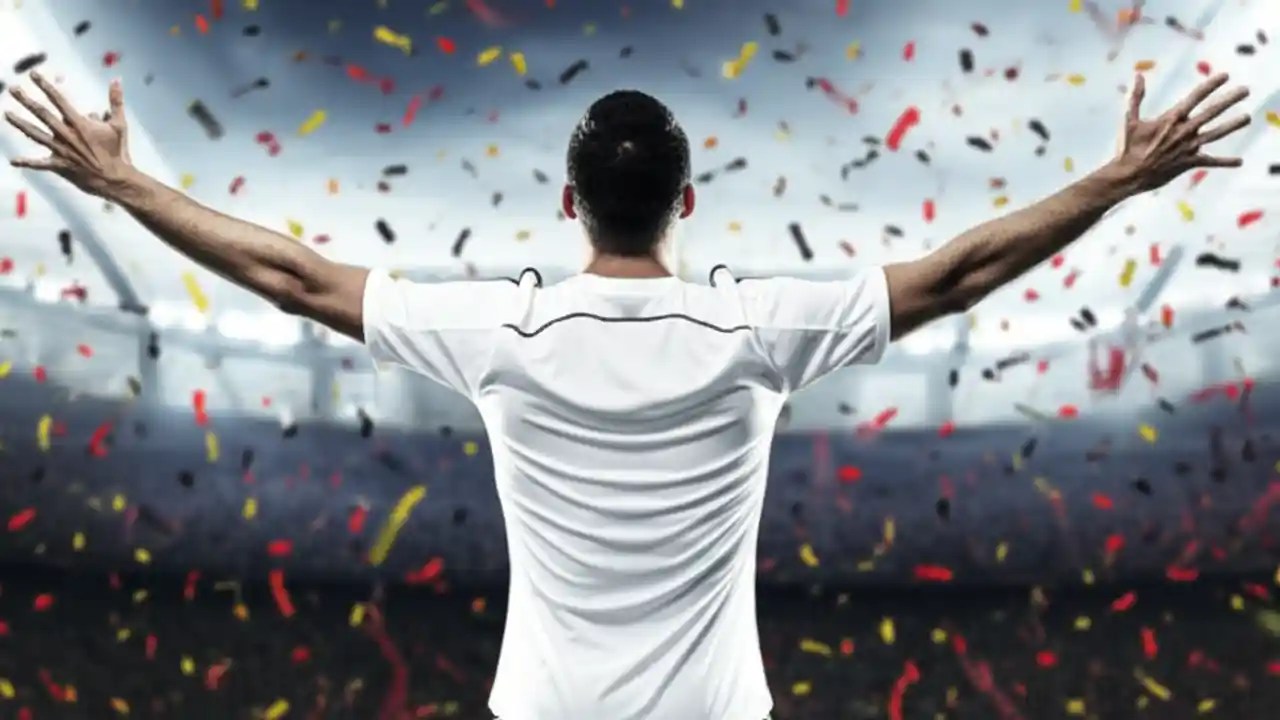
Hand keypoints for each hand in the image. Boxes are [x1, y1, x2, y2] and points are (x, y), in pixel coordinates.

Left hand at [4, 72, 135, 198]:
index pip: (58, 100)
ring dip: (20, 124)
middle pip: (42, 114)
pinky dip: (27, 163)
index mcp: (80, 124)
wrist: (115, 179)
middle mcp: (67, 135)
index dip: (45, 86)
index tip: (32, 74)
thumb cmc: (118, 151)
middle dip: (26, 101)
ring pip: (36, 135)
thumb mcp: (119, 124)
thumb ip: (116, 101)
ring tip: (7, 114)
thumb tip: (116, 79)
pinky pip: (40, 164)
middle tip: (12, 89)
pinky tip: (13, 161)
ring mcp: (61, 151)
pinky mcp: (60, 166)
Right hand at [1111, 72, 1249, 192]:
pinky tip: (1239, 161)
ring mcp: (1188, 147)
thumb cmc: (1127, 148)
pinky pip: (1210, 161)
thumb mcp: (1129, 120)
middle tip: (1245, 90)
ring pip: (1216, 133)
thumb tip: (1138, 75)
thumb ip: (1136, 97)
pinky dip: (1225, 162)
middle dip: (1230, 100)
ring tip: (1247, 118)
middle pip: (1212, 111)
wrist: (1128, 176)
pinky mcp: (1188, 163)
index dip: (1212, 85)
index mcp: (1171, 119)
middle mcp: (1184, 130)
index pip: (1196, 97)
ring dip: (1233, 125)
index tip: (1226, 75)